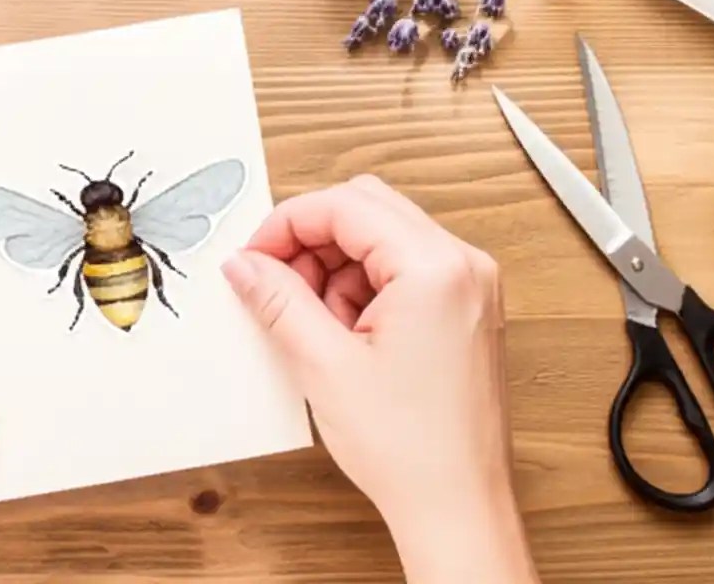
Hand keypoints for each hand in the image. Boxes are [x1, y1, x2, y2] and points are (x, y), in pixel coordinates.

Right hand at [221, 176, 537, 583]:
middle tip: (272, 284)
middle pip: (367, 210)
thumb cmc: (411, 450)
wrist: (458, 507)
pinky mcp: (463, 310)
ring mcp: (469, 287)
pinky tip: (342, 337)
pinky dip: (360, 291)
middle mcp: (463, 266)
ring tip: (314, 328)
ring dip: (334, 270)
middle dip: (310, 242)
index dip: (287, 224)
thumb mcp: (323, 365)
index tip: (252, 256)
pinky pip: (400, 272)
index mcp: (436, 268)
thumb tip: (245, 263)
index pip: (346, 205)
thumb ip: (278, 299)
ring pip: (381, 240)